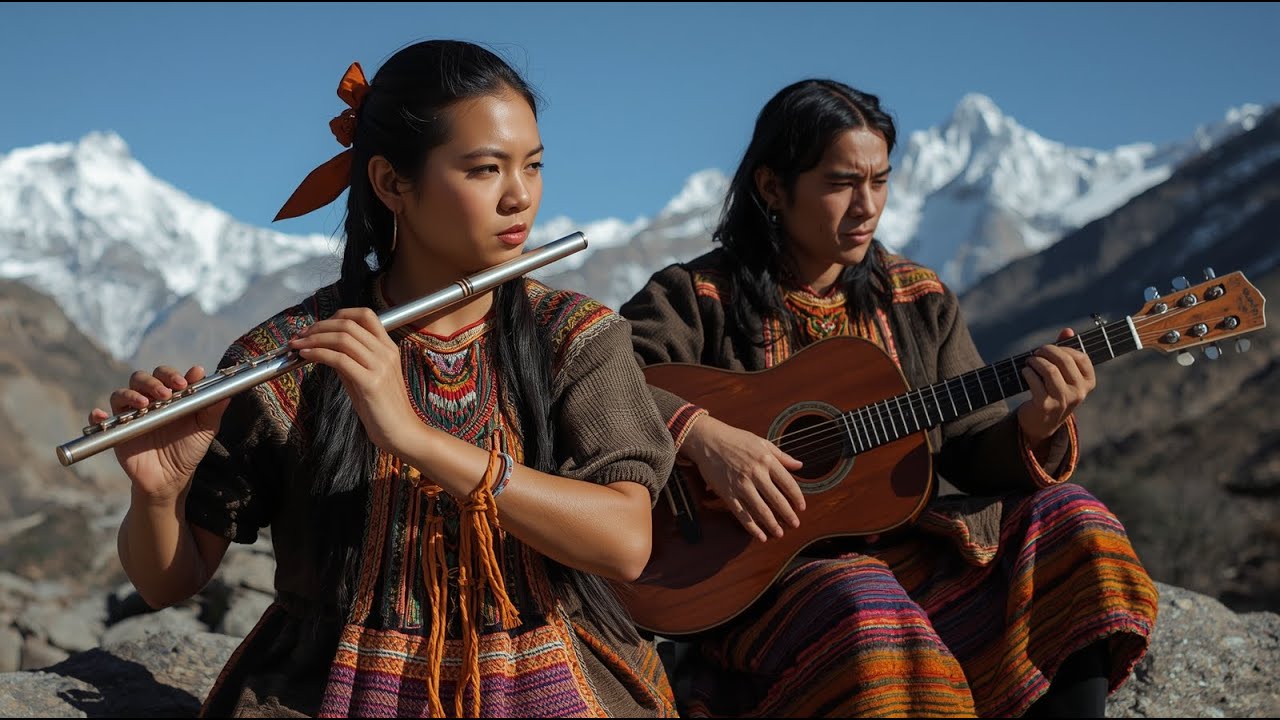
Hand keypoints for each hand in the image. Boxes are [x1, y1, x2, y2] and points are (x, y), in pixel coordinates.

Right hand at [89, 365, 228, 504]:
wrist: (170, 479)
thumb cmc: (188, 450)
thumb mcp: (205, 430)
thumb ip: (213, 409)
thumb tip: (228, 390)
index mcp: (169, 397)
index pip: (165, 375)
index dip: (172, 375)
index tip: (184, 382)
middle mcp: (148, 401)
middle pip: (141, 378)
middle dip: (153, 382)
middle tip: (166, 394)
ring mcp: (130, 415)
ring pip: (121, 394)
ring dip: (131, 394)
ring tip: (145, 404)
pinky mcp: (116, 431)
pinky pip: (100, 419)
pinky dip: (97, 415)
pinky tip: (101, 415)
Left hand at [288, 307, 418, 451]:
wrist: (401, 433)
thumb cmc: (383, 409)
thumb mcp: (366, 378)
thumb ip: (350, 360)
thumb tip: (324, 348)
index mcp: (388, 348)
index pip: (365, 315)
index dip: (339, 314)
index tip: (318, 325)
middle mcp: (386, 353)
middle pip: (348, 324)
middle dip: (318, 326)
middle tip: (301, 336)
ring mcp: (380, 367)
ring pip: (342, 338)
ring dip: (314, 339)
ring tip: (298, 346)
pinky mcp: (371, 383)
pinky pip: (339, 359)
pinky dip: (318, 354)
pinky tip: (307, 356)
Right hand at [680, 414, 805, 541]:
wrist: (708, 440)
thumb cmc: (736, 439)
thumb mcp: (762, 442)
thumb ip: (782, 456)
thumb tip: (799, 465)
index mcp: (766, 460)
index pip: (788, 483)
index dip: (797, 497)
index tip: (801, 507)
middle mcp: (755, 473)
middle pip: (776, 499)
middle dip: (788, 514)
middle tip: (795, 524)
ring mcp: (740, 485)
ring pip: (760, 510)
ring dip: (772, 524)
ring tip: (779, 533)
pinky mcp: (727, 493)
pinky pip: (742, 514)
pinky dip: (752, 527)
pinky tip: (760, 536)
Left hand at [1016, 328, 1095, 444]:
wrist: (1042, 423)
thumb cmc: (1053, 391)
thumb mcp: (1063, 374)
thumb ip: (1066, 352)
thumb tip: (1067, 330)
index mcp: (1088, 383)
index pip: (1080, 357)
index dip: (1064, 348)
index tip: (1051, 349)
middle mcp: (1079, 392)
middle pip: (1064, 360)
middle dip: (1047, 351)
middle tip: (1037, 352)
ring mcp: (1063, 400)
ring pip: (1049, 370)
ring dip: (1035, 361)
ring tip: (1029, 361)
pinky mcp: (1045, 405)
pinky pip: (1034, 381)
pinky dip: (1027, 372)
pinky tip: (1025, 371)